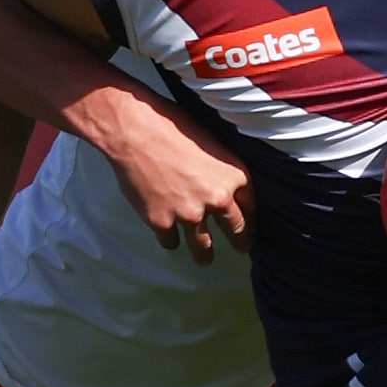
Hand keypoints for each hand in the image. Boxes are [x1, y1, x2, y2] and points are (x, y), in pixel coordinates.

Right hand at [84, 87, 254, 263]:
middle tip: (241, 248)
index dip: (250, 216)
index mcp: (234, 176)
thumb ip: (221, 169)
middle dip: (240, 242)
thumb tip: (223, 186)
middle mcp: (217, 199)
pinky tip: (168, 235)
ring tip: (204, 260)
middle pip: (236, 229)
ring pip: (203, 246)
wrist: (135, 130)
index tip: (248, 224)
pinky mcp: (162, 222)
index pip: (251, 205)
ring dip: (204, 255)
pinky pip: (170, 242)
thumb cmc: (171, 126)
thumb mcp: (210, 142)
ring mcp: (189, 214)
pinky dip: (169, 238)